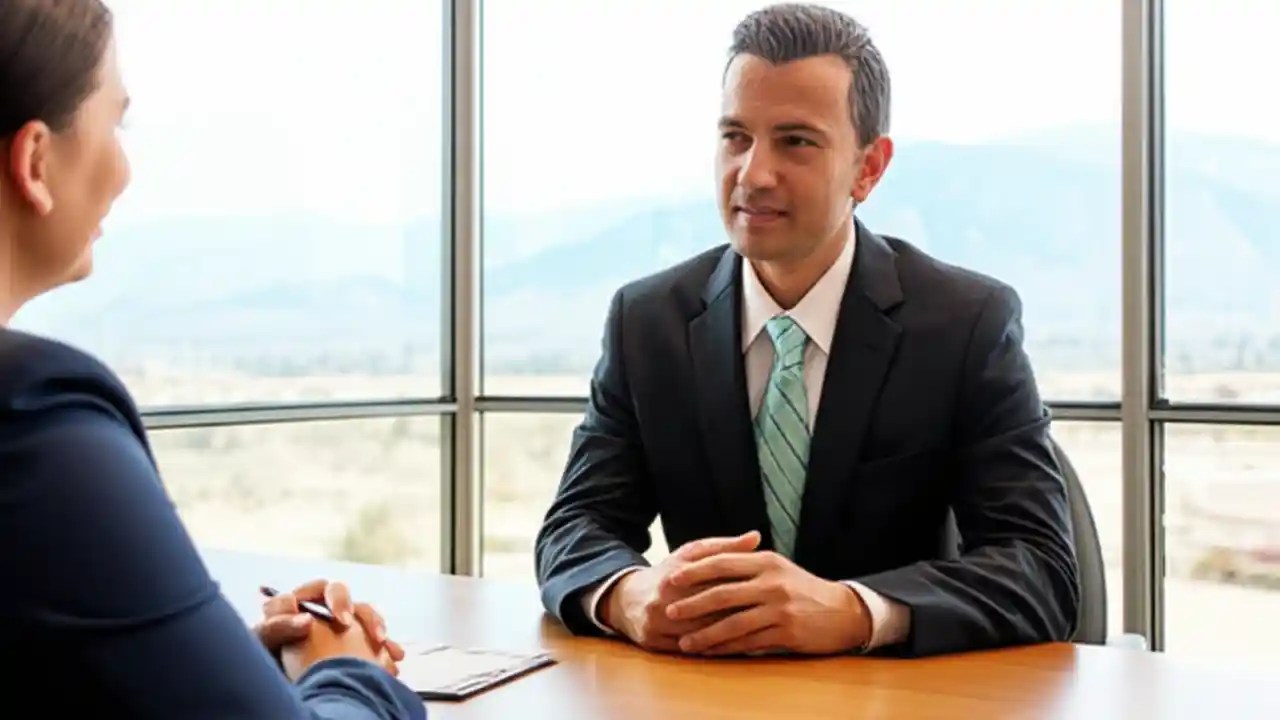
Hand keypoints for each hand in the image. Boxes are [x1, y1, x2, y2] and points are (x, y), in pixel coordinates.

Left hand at [256, 579, 404, 675]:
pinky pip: (372, 640)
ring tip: (380, 641)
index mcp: (296, 606)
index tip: (341, 621)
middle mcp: (318, 612)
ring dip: (373, 623)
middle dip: (349, 606)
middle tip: (349, 624)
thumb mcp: (263, 644)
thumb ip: (278, 627)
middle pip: (340, 593)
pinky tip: (393, 657)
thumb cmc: (263, 664)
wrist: (277, 692)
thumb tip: (307, 620)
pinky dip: (385, 647)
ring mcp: (336, 628)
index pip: (316, 589)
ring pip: (361, 612)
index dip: (329, 600)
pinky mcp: (350, 646)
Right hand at [599, 531, 761, 652]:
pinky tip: (732, 649)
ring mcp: (656, 622)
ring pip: (699, 633)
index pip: (716, 582)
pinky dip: (711, 650)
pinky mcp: (653, 643)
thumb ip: (725, 547)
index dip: (743, 588)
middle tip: (768, 616)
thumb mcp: (692, 553)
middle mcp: (663, 598)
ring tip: (756, 634)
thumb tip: (756, 536)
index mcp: (676, 572)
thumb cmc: (669, 573)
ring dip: (727, 636)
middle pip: (708, 610)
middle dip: (738, 614)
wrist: (628, 597)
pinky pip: (688, 650)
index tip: (768, 592)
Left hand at [664, 550, 871, 655]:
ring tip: (686, 642)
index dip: (694, 571)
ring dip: (705, 634)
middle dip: (692, 604)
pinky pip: (749, 642)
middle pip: (722, 593)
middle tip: (669, 611)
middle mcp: (771, 583)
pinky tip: (712, 652)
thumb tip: (707, 558)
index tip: (671, 578)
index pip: (722, 562)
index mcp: (765, 561)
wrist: (842, 611)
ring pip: (733, 623)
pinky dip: (727, 648)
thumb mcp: (777, 567)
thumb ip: (746, 561)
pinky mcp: (786, 632)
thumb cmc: (802, 588)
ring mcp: (779, 609)